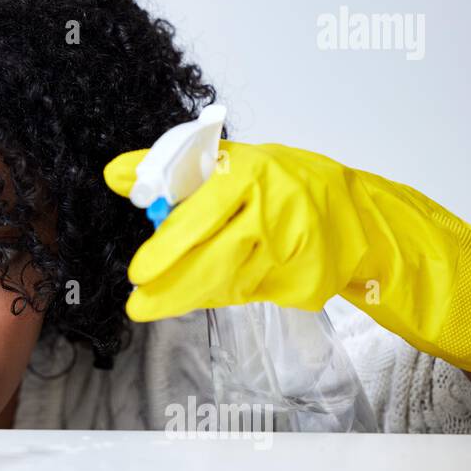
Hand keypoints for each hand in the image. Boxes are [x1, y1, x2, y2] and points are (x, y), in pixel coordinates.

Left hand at [103, 138, 470, 371]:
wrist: (356, 214)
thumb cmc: (279, 183)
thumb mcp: (228, 164)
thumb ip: (169, 170)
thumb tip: (113, 174)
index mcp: (252, 174)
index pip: (202, 214)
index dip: (168, 247)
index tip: (137, 272)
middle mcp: (275, 213)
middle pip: (215, 260)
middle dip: (172, 287)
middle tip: (138, 305)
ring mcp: (294, 252)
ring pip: (229, 284)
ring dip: (189, 295)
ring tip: (156, 302)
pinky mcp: (305, 284)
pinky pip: (249, 294)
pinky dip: (221, 295)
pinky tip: (202, 293)